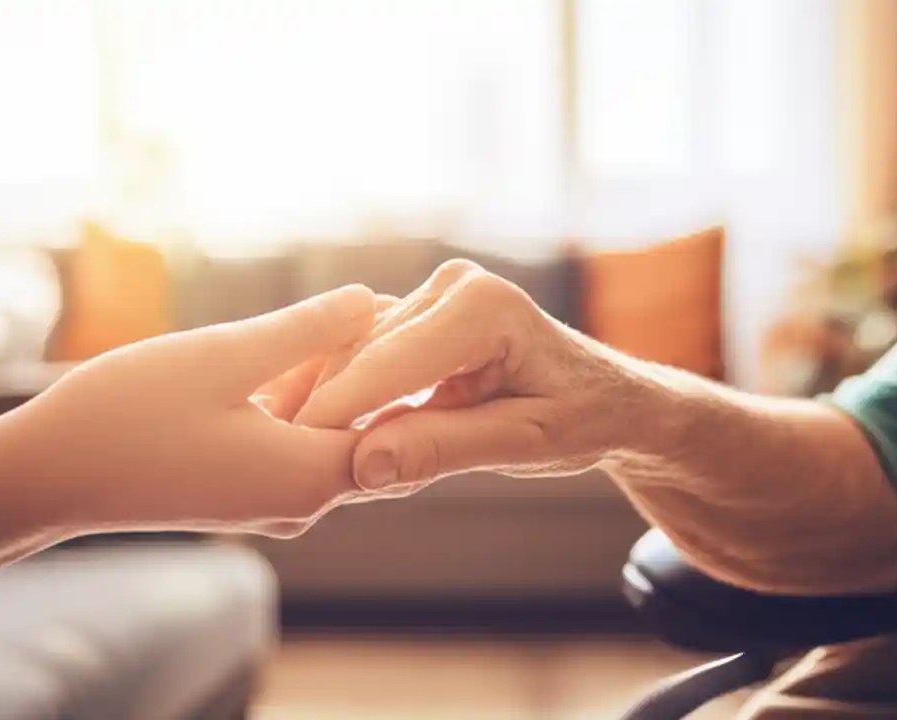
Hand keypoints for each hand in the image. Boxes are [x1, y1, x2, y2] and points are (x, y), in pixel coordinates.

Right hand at [5, 284, 377, 537]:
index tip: (418, 305)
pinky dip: (298, 398)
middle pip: (366, 427)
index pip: (396, 421)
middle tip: (395, 298)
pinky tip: (297, 347)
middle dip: (377, 365)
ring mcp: (268, 502)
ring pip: (326, 431)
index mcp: (309, 477)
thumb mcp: (226, 356)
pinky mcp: (238, 492)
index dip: (409, 363)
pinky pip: (290, 441)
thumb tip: (372, 298)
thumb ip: (307, 329)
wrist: (43, 476)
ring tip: (356, 309)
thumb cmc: (129, 414)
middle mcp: (300, 502)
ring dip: (335, 377)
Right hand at [296, 260, 643, 489]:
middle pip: (363, 359)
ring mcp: (435, 293)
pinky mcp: (421, 311)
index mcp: (483, 307)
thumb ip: (442, 449)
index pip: (387, 365)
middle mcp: (453, 286)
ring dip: (333, 409)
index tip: (285, 457)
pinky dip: (354, 401)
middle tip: (286, 474)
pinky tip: (336, 439)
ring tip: (302, 460)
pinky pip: (371, 357)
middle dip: (327, 416)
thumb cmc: (582, 419)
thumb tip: (361, 466)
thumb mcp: (522, 445)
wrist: (611, 397)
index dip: (334, 415)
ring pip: (358, 358)